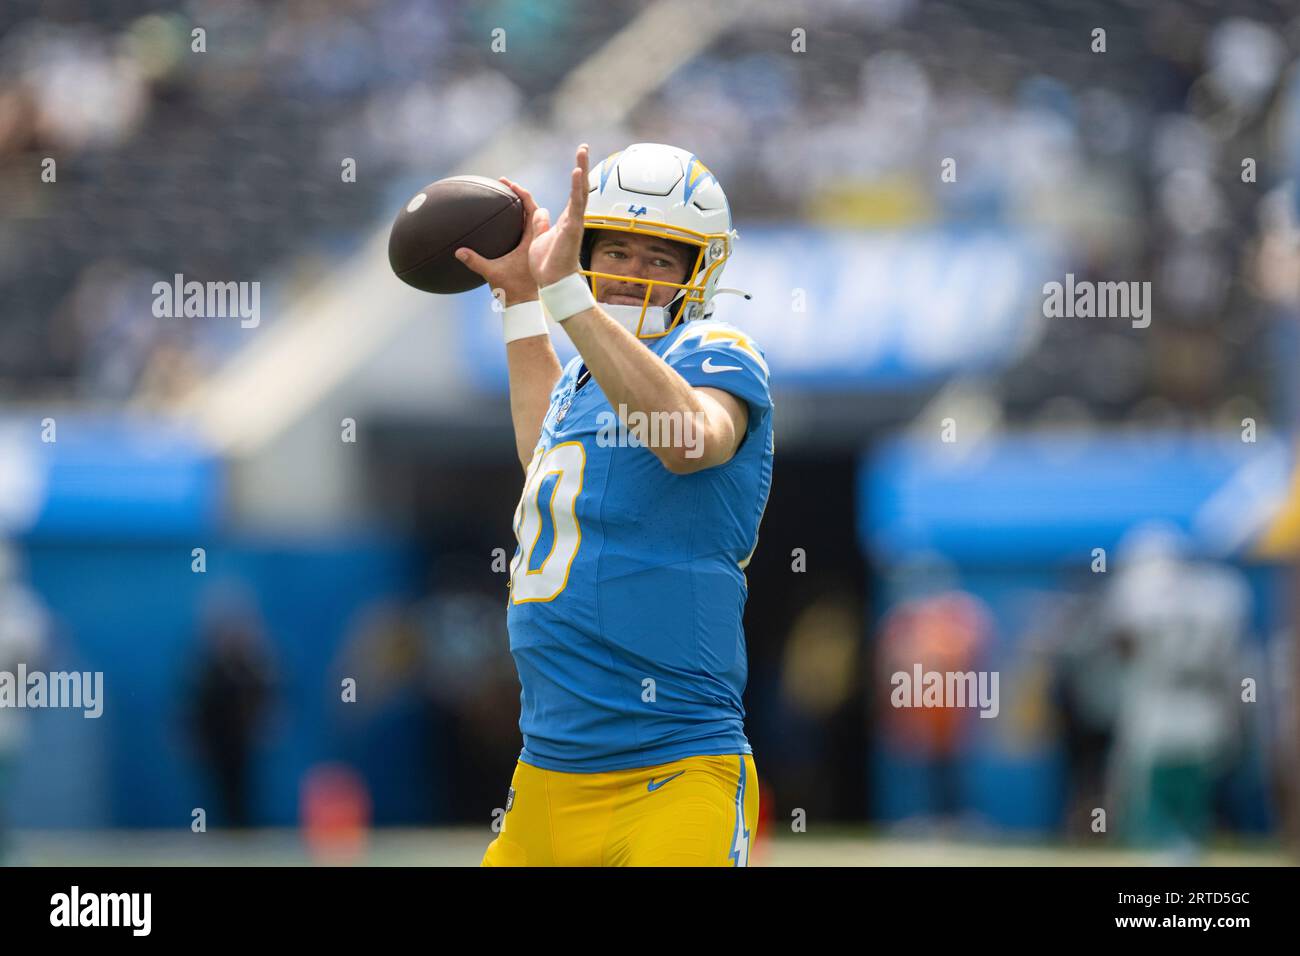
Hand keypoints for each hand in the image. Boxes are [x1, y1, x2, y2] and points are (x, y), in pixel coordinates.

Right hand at [455, 177, 540, 306]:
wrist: (524, 304)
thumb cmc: (512, 289)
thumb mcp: (492, 273)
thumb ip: (475, 262)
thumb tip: (458, 252)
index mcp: (532, 240)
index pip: (532, 209)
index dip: (521, 193)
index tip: (508, 183)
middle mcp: (535, 239)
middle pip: (531, 209)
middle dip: (518, 194)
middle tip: (503, 183)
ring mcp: (532, 245)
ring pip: (529, 219)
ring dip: (519, 206)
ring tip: (503, 195)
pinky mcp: (527, 250)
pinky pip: (523, 229)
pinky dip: (515, 220)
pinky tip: (501, 219)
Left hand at [528, 143, 589, 288]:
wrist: (553, 283)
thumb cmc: (546, 267)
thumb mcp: (537, 240)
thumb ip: (538, 224)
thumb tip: (538, 210)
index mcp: (564, 220)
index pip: (566, 194)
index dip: (563, 180)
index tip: (553, 166)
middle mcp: (571, 218)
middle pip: (578, 188)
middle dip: (581, 166)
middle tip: (584, 147)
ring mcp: (574, 222)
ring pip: (580, 192)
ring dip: (582, 170)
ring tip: (583, 151)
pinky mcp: (573, 228)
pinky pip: (576, 205)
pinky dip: (577, 187)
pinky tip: (577, 172)